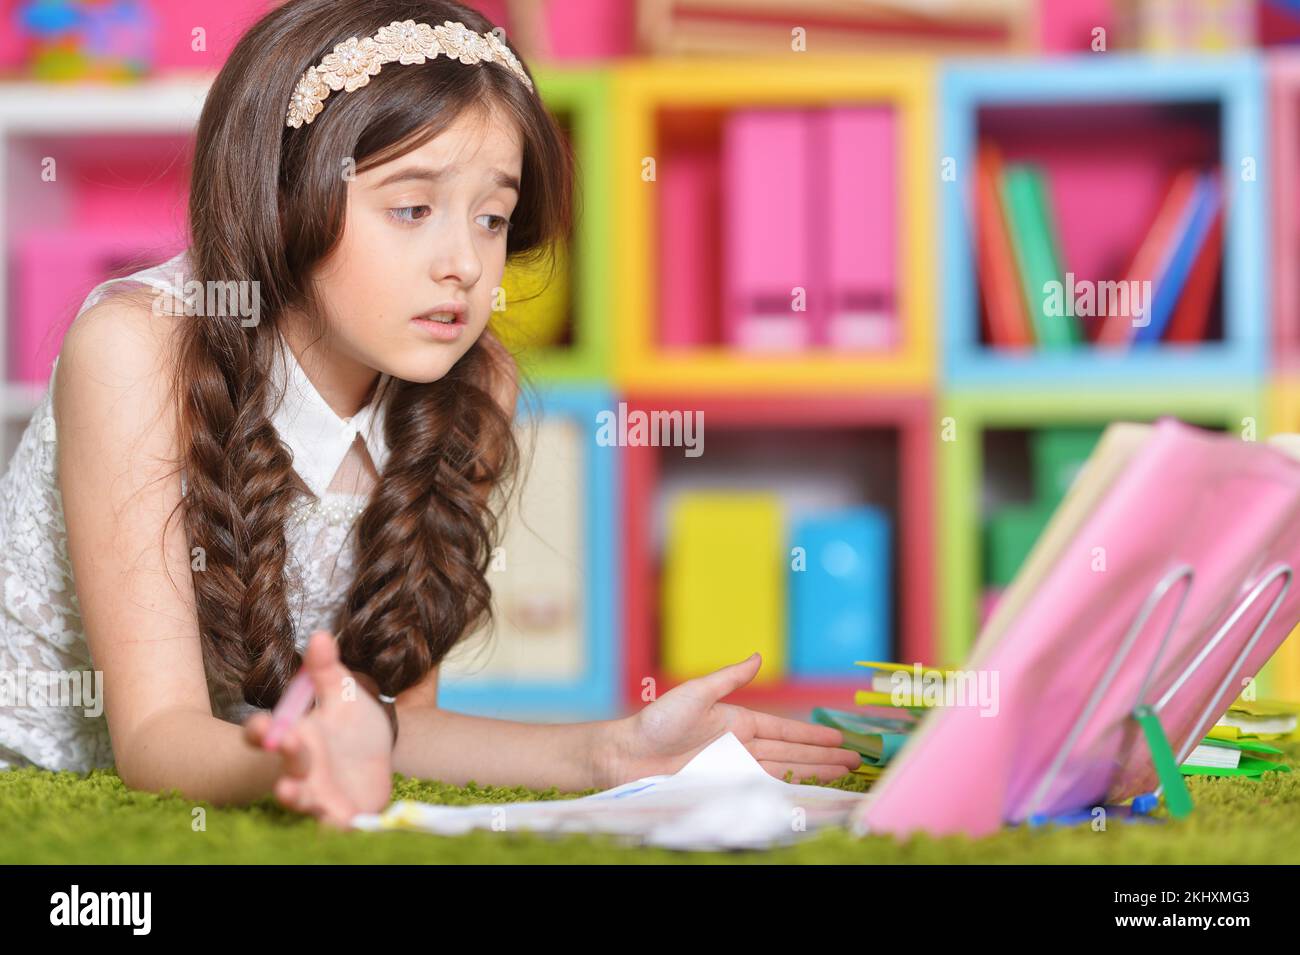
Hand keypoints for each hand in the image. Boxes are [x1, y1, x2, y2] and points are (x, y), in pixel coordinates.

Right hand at [243, 630, 393, 828]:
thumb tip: (320, 634)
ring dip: (292, 795)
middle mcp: (301, 768)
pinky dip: (332, 824)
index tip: (261, 725)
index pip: (266, 736)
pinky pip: (332, 823)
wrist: (378, 763)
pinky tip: (337, 822)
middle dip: (285, 754)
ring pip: (300, 799)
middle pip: (286, 764)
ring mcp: (318, 794)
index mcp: (296, 737)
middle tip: (287, 741)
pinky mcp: (339, 815)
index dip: (258, 732)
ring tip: (287, 789)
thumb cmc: (352, 730)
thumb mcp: (344, 696)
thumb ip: (328, 671)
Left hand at [609, 653, 862, 786]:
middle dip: (825, 757)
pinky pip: (762, 790)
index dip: (814, 735)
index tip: (841, 738)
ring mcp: (734, 769)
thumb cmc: (657, 721)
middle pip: (792, 754)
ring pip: (784, 773)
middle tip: (857, 760)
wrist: (628, 756)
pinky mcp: (723, 787)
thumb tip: (758, 656)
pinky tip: (807, 794)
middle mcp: (741, 747)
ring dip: (814, 774)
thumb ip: (729, 679)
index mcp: (738, 722)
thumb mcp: (695, 693)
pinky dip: (787, 792)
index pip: (786, 730)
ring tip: (843, 775)